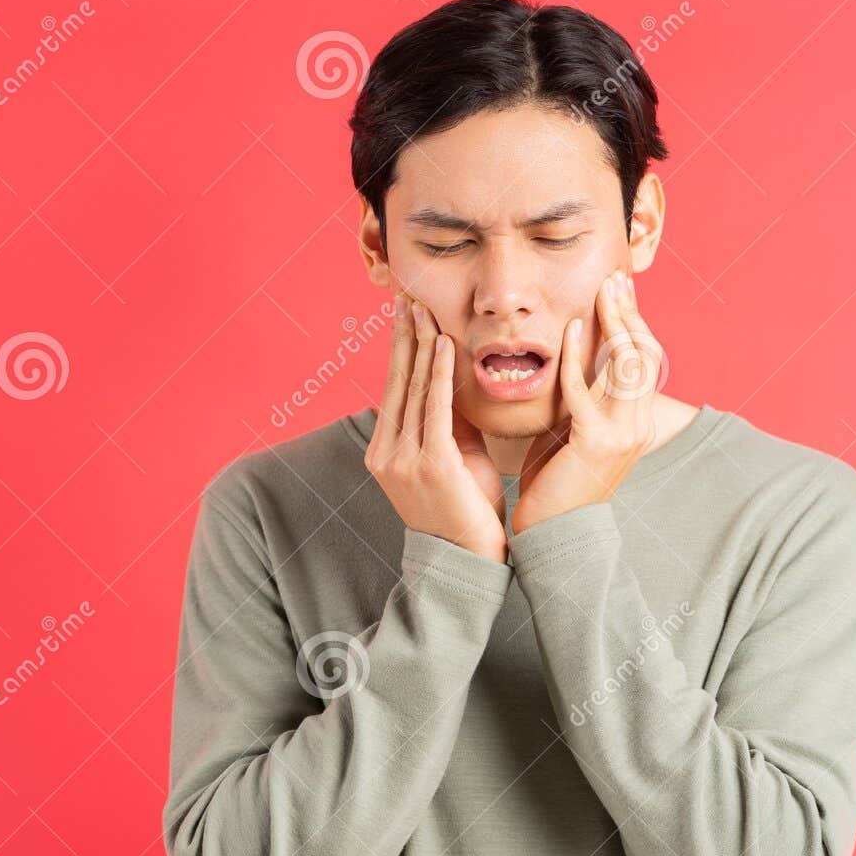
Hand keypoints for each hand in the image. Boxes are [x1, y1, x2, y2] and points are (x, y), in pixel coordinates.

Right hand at [364, 293, 507, 562]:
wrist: (470, 560)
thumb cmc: (467, 509)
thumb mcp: (455, 456)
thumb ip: (449, 420)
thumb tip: (455, 378)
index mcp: (386, 451)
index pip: (393, 388)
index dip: (399, 347)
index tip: (405, 312)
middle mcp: (386, 452)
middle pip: (396, 381)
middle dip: (403, 335)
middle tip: (407, 295)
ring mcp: (404, 459)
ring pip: (413, 389)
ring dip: (419, 344)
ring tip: (423, 308)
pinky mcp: (430, 464)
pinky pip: (435, 408)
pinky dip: (439, 372)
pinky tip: (442, 344)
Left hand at [513, 269, 660, 533]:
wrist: (552, 532)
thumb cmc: (554, 480)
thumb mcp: (573, 428)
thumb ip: (581, 396)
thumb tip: (573, 354)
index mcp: (636, 421)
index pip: (645, 360)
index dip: (634, 322)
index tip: (619, 288)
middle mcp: (637, 426)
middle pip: (645, 355)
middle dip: (629, 313)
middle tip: (615, 278)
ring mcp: (621, 435)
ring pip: (628, 367)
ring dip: (614, 325)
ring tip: (603, 292)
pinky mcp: (594, 443)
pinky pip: (586, 391)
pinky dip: (577, 357)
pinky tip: (569, 329)